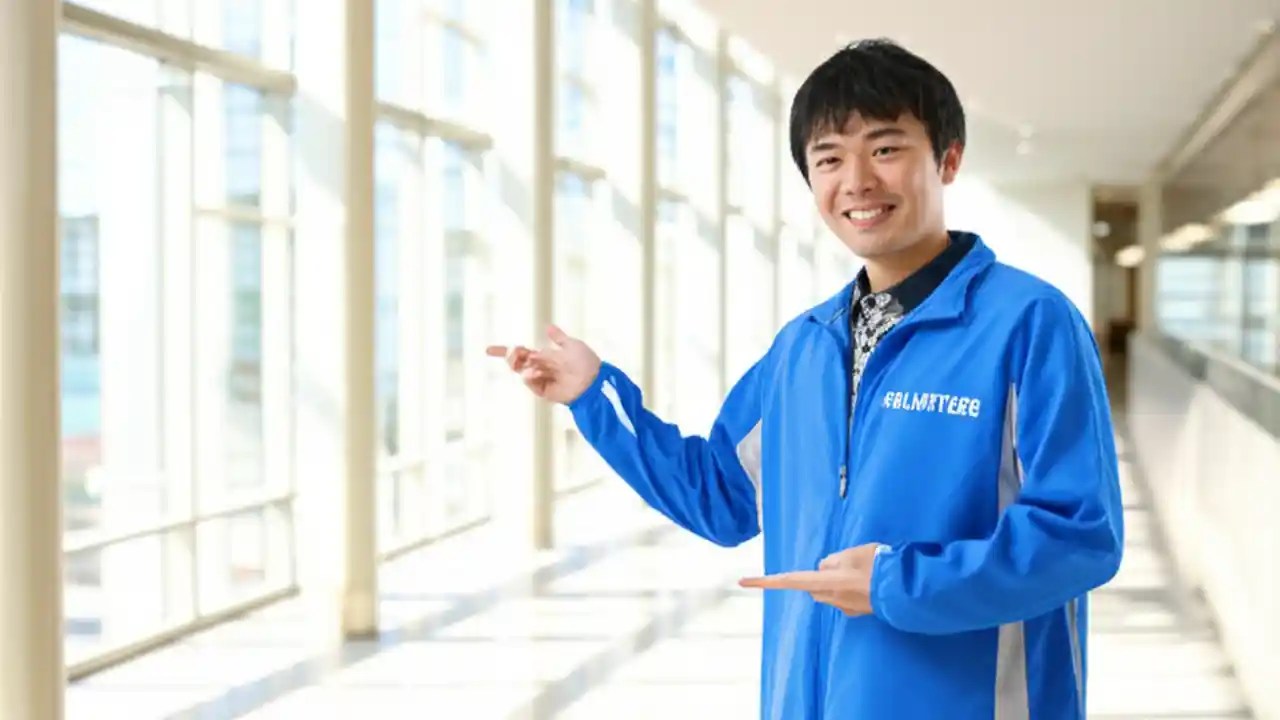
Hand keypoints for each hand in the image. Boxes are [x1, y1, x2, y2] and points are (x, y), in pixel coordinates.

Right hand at [486, 324, 601, 404]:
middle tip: (514, 351)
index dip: (504, 351)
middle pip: (517, 362)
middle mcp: (541, 368)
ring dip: (520, 364)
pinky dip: (529, 376)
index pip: (521, 352)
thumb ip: (558, 337)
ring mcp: (542, 380)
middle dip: (511, 356)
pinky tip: (535, 371)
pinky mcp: (544, 391)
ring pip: (521, 371)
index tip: (488, 350)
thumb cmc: (586, 362)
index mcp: (546, 356)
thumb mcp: (572, 344)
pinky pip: (530, 382)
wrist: (593, 380)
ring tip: (529, 360)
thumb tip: (548, 327)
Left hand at [738, 543, 880, 616]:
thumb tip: (824, 567)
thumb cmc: (876, 566)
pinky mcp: (858, 611)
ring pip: (831, 589)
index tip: (743, 582)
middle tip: (844, 560)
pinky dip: (853, 586)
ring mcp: (845, 607)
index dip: (765, 581)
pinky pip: (847, 595)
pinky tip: (870, 579)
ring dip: (839, 579)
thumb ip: (833, 560)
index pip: (788, 580)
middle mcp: (831, 598)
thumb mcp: (852, 552)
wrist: (904, 590)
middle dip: (820, 575)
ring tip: (862, 567)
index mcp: (824, 582)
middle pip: (814, 584)